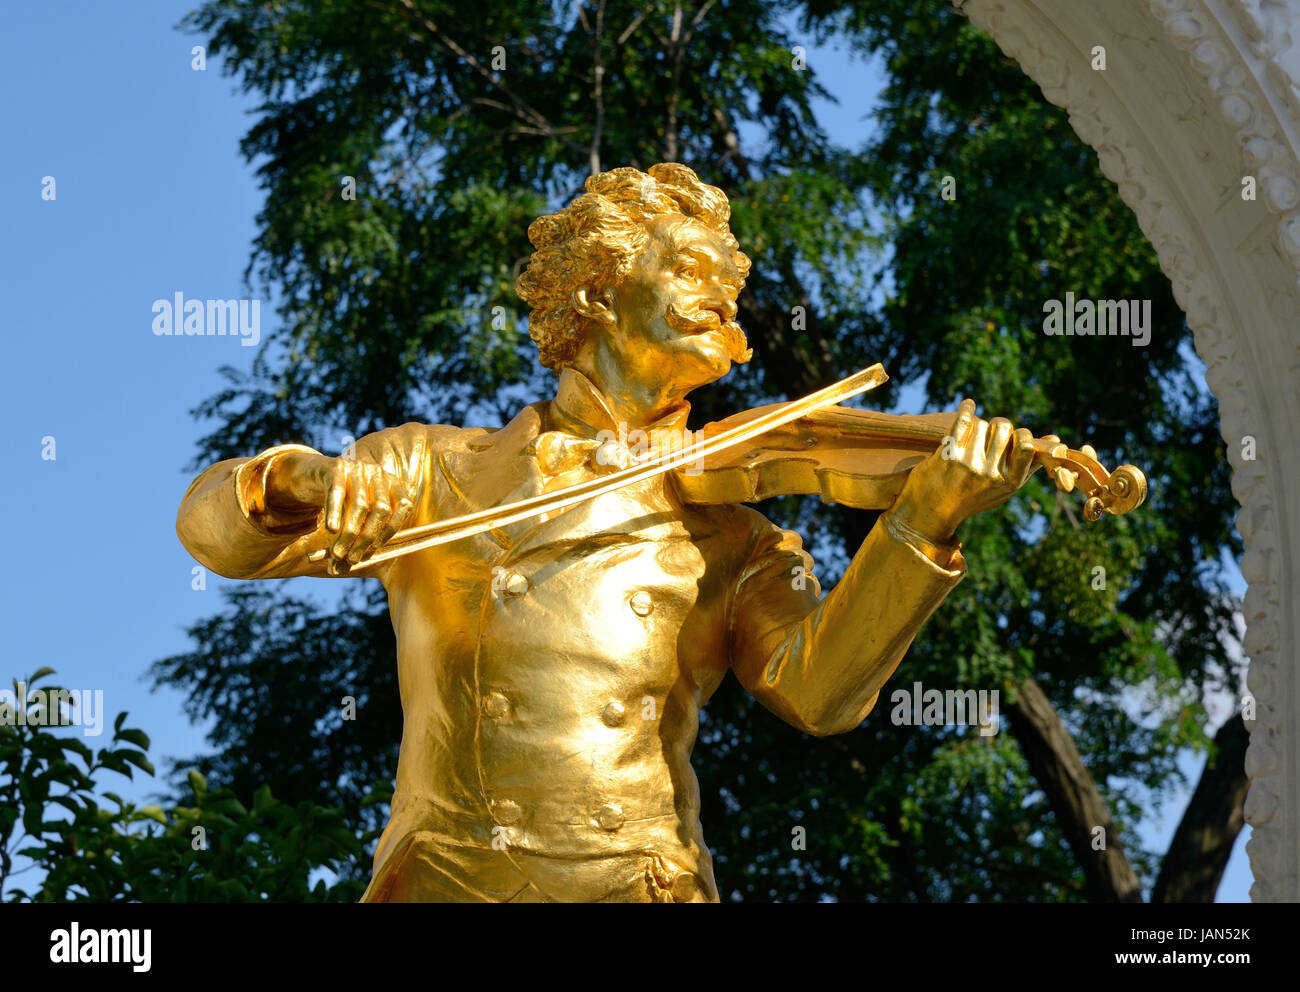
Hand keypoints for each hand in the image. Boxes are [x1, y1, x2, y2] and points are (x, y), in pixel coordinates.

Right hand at [266, 450, 414, 571]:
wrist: (311, 473)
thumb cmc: (339, 500)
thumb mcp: (357, 511)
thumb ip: (364, 530)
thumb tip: (359, 562)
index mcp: (391, 483)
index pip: (403, 507)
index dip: (392, 530)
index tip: (374, 550)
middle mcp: (378, 473)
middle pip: (381, 509)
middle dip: (367, 538)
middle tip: (352, 558)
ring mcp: (358, 468)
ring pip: (360, 505)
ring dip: (350, 533)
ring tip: (338, 553)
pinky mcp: (335, 467)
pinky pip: (337, 493)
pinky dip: (335, 513)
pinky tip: (331, 530)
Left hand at [888, 398, 1044, 542]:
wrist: (931, 513)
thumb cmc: (971, 498)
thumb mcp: (1003, 488)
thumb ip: (1028, 465)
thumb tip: (1056, 440)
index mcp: (1009, 482)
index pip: (1025, 445)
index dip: (1020, 434)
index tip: (1013, 436)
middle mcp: (991, 474)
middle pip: (1003, 428)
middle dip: (999, 425)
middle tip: (991, 431)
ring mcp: (969, 464)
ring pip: (982, 424)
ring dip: (979, 425)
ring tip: (973, 436)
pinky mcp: (949, 456)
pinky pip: (962, 422)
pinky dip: (966, 409)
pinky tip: (968, 404)